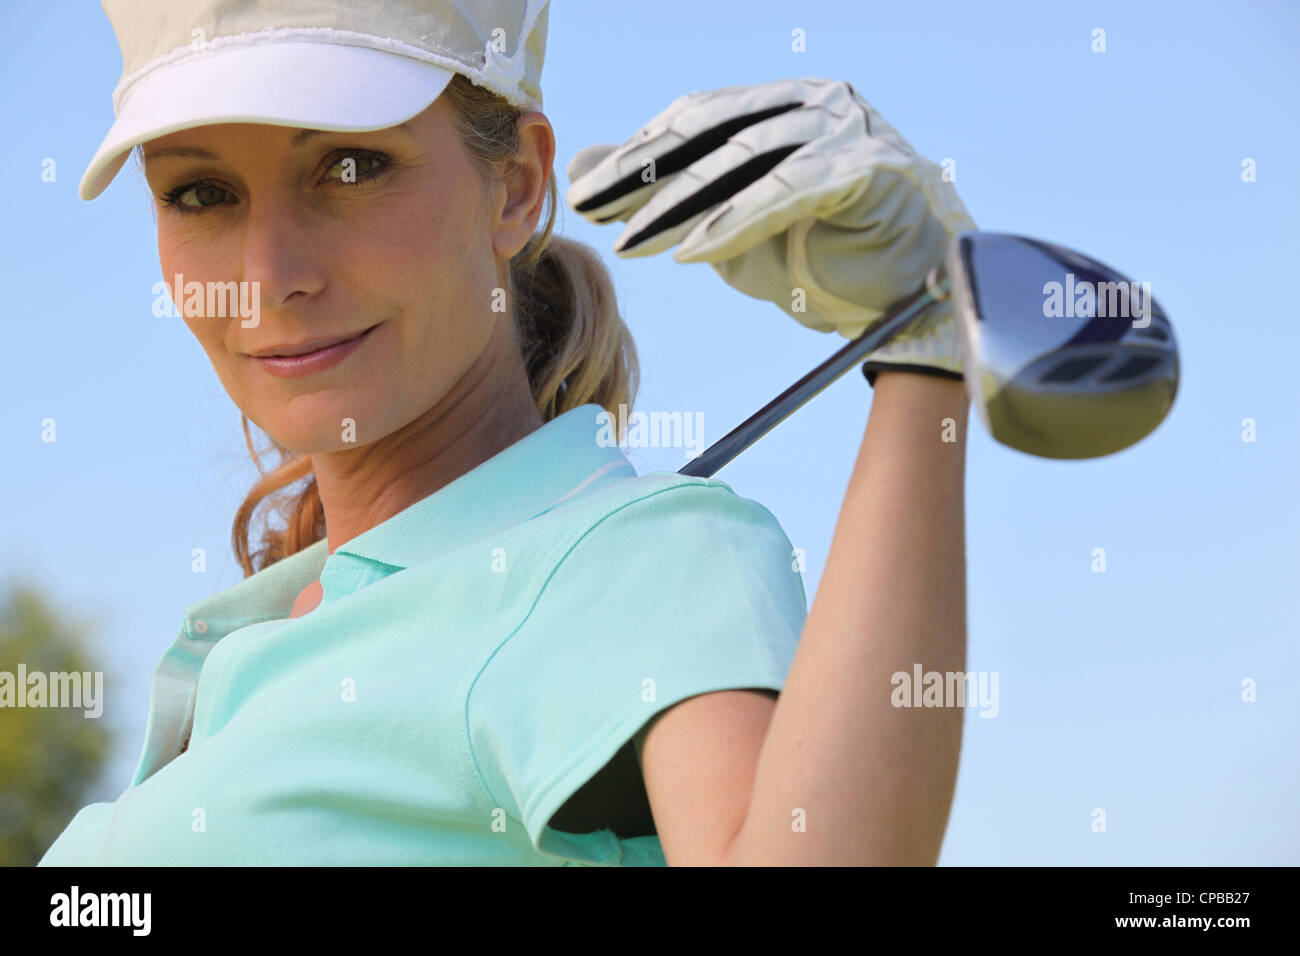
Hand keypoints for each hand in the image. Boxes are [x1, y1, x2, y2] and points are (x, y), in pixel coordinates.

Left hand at [564, 77, 976, 379]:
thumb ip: (661, 192)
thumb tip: (584, 164)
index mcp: (784, 103)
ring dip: (676, 205)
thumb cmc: (819, 258)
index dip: (639, 154)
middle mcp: (816, 102)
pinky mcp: (865, 166)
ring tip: (628, 241)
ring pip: (741, 160)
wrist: (903, 302)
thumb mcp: (723, 226)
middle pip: (710, 131)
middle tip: (588, 207)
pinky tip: (687, 252)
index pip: (698, 117)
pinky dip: (732, 223)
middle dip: (642, 173)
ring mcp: (845, 127)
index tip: (587, 194)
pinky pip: (783, 192)